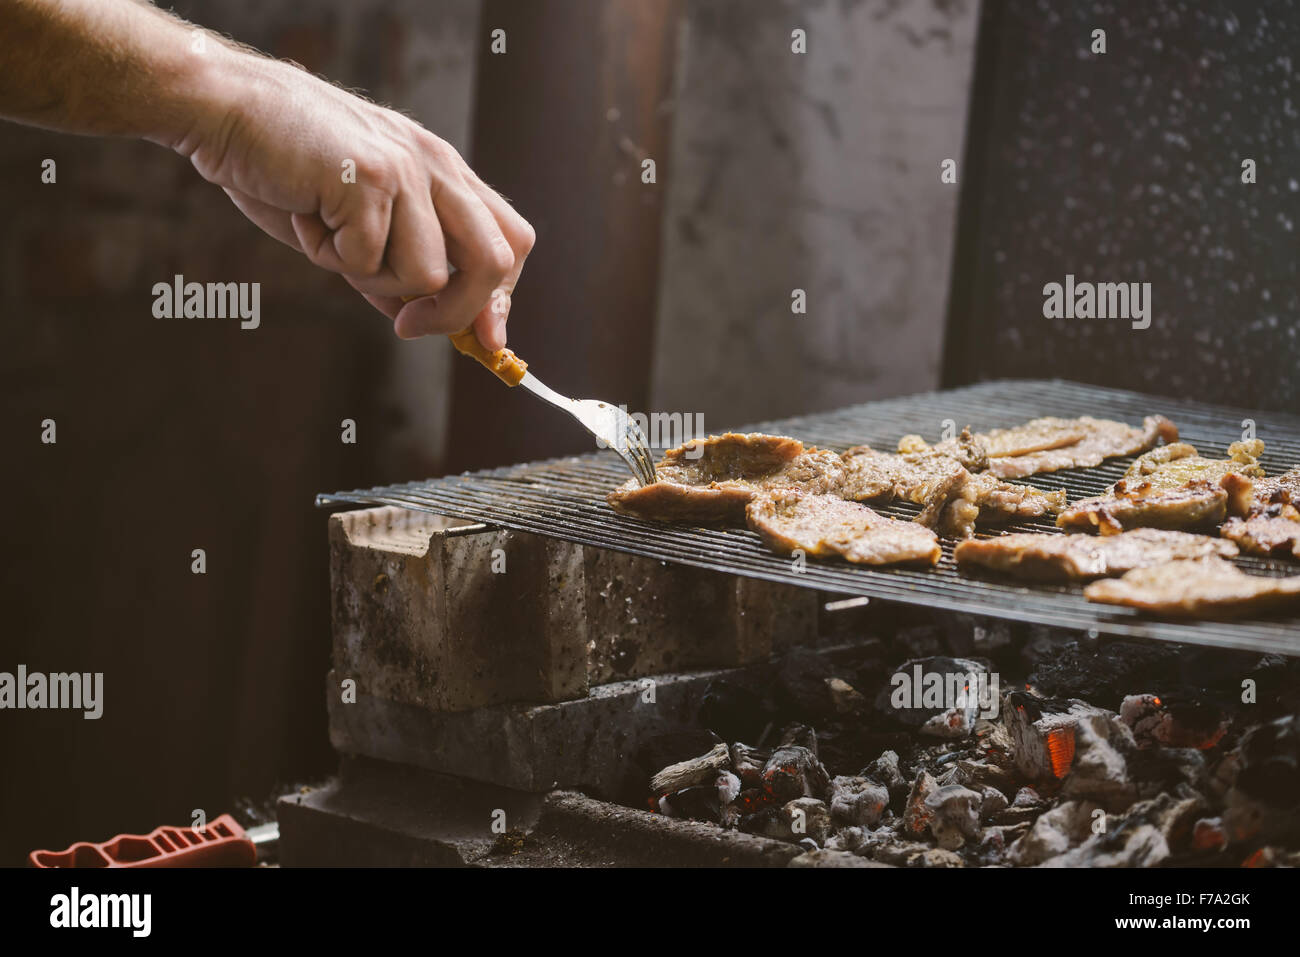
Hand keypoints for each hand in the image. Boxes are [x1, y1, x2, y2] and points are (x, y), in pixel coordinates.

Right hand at [177, 50, 532, 348]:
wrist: (228, 110)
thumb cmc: (287, 167)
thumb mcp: (359, 223)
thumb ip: (400, 266)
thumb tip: (434, 321)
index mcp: (445, 172)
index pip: (511, 239)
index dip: (502, 296)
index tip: (484, 338)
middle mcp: (436, 165)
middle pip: (494, 261)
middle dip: (457, 312)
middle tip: (408, 324)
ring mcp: (407, 168)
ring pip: (428, 274)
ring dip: (373, 280)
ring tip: (332, 239)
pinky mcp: (371, 178)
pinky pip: (368, 261)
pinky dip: (330, 257)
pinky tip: (308, 215)